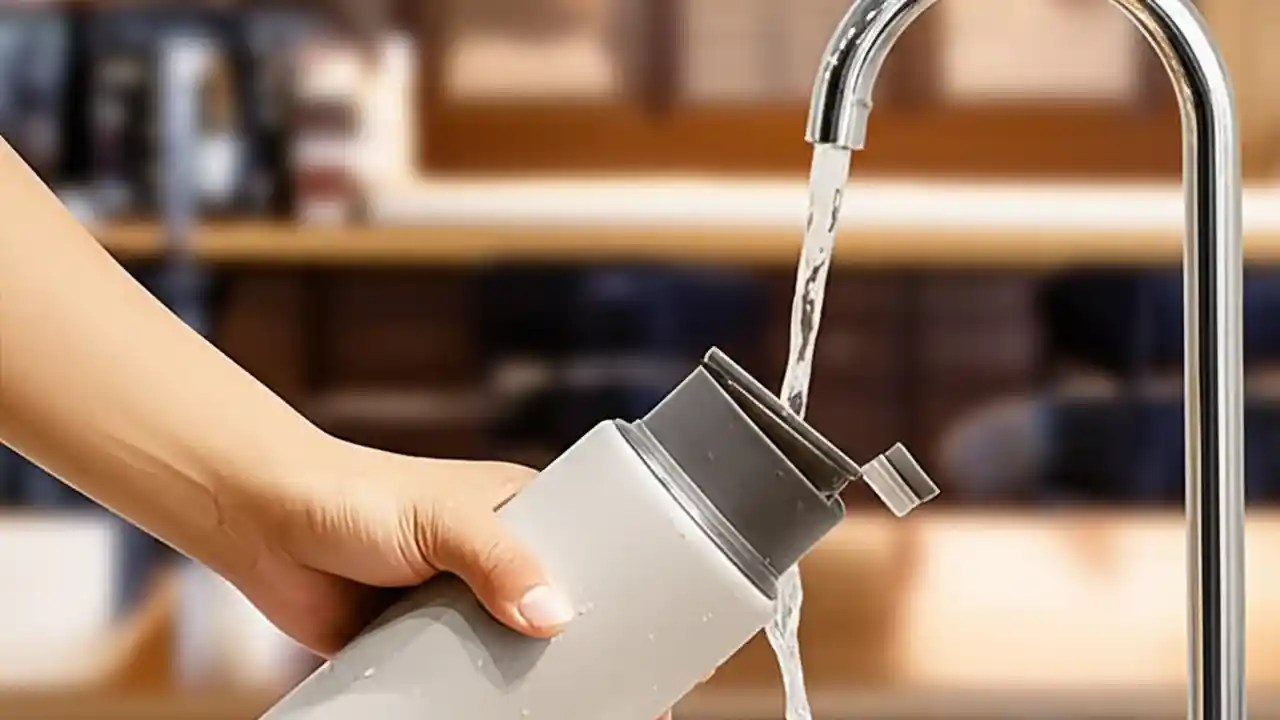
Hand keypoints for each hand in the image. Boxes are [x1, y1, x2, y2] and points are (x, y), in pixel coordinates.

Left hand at [226, 434, 674, 718]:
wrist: (268, 526)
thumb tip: (554, 620)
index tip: (669, 633)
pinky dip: (489, 706)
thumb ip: (498, 561)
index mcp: (524, 512)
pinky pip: (469, 683)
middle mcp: (502, 560)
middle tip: (637, 699)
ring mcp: (465, 606)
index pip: (600, 551)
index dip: (635, 593)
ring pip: (521, 655)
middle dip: (598, 653)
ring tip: (589, 719)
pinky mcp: (425, 646)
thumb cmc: (359, 497)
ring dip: (546, 687)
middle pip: (566, 612)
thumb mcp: (442, 519)